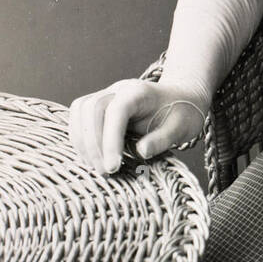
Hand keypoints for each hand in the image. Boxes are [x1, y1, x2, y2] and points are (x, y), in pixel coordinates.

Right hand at [68, 78, 209, 173]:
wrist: (181, 99)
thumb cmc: (182, 114)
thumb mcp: (182, 128)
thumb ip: (162, 139)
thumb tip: (141, 152)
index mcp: (140, 92)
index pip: (117, 110)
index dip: (110, 139)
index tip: (113, 167)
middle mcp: (119, 89)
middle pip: (92, 108)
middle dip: (93, 144)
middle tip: (106, 172)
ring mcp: (107, 94)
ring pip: (80, 111)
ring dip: (83, 142)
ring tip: (98, 167)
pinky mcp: (100, 105)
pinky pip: (80, 117)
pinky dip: (81, 138)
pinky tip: (93, 157)